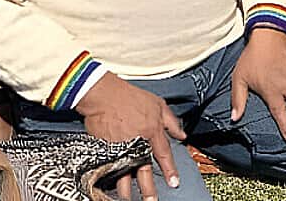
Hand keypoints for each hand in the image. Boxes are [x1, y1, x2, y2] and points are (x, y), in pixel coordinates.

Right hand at [75, 73, 186, 200]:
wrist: (103, 95)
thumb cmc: (130, 97)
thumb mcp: (158, 104)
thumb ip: (172, 121)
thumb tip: (182, 136)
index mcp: (152, 131)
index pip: (163, 155)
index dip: (169, 170)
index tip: (174, 183)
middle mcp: (137, 143)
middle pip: (143, 171)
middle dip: (148, 189)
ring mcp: (119, 148)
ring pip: (124, 174)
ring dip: (125, 189)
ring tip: (127, 200)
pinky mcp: (104, 149)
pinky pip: (108, 167)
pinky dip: (109, 177)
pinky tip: (110, 186)